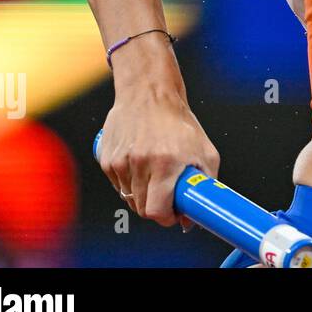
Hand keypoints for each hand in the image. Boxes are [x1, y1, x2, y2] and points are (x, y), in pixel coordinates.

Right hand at [98, 79, 219, 229]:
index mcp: (165, 163)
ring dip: (143, 193)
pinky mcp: (106, 158)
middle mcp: (140, 163)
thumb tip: (194, 216)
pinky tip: (141, 164)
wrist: (149, 93)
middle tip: (167, 194)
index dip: (166, 217)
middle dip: (156, 207)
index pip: (157, 211)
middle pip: (142, 208)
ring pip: (129, 197)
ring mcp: (120, 161)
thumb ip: (205, 183)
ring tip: (155, 172)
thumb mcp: (205, 151)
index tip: (174, 213)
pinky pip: (118, 184)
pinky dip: (130, 181)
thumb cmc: (179, 122)